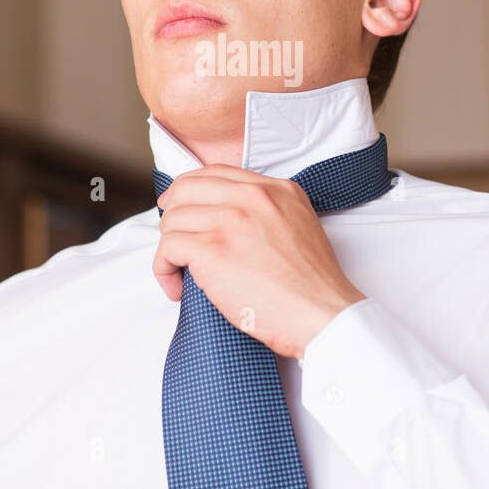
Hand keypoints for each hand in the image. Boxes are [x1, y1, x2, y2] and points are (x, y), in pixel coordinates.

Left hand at [154, 165, 366, 359]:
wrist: (324, 315)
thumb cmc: (313, 287)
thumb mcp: (300, 227)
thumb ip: (268, 214)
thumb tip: (225, 220)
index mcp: (277, 189)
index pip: (216, 173)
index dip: (189, 190)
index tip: (179, 208)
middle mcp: (253, 197)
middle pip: (186, 189)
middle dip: (172, 216)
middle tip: (174, 243)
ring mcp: (231, 220)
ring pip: (173, 219)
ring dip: (169, 250)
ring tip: (181, 275)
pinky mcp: (213, 249)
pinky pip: (167, 247)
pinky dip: (164, 270)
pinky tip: (177, 288)